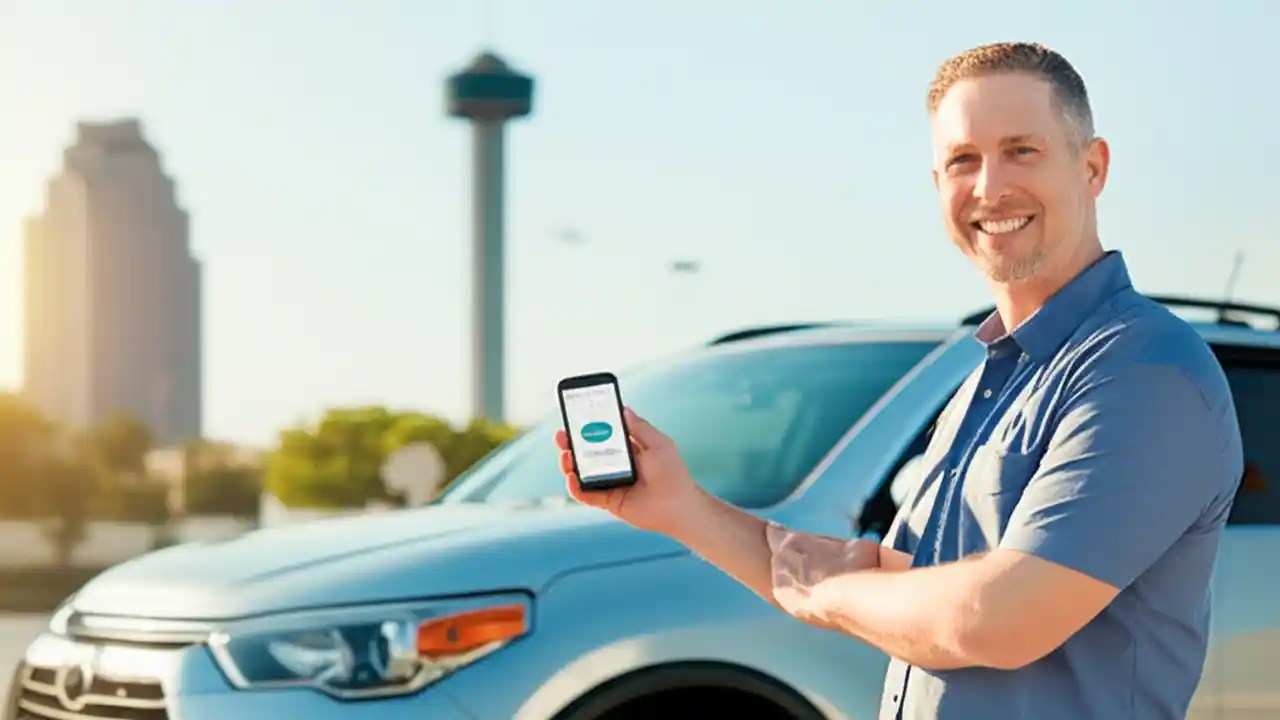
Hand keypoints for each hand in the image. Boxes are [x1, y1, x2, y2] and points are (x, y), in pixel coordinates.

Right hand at [555, 407, 708, 535]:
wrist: (678, 506)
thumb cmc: (673, 473)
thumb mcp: (658, 443)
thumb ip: (640, 427)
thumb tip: (624, 409)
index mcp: (629, 450)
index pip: (604, 436)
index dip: (589, 427)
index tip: (576, 416)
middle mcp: (618, 466)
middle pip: (588, 453)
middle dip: (572, 444)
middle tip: (561, 436)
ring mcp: (612, 483)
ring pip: (584, 473)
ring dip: (570, 464)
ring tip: (566, 457)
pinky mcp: (609, 501)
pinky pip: (587, 495)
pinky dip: (576, 488)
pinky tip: (572, 478)